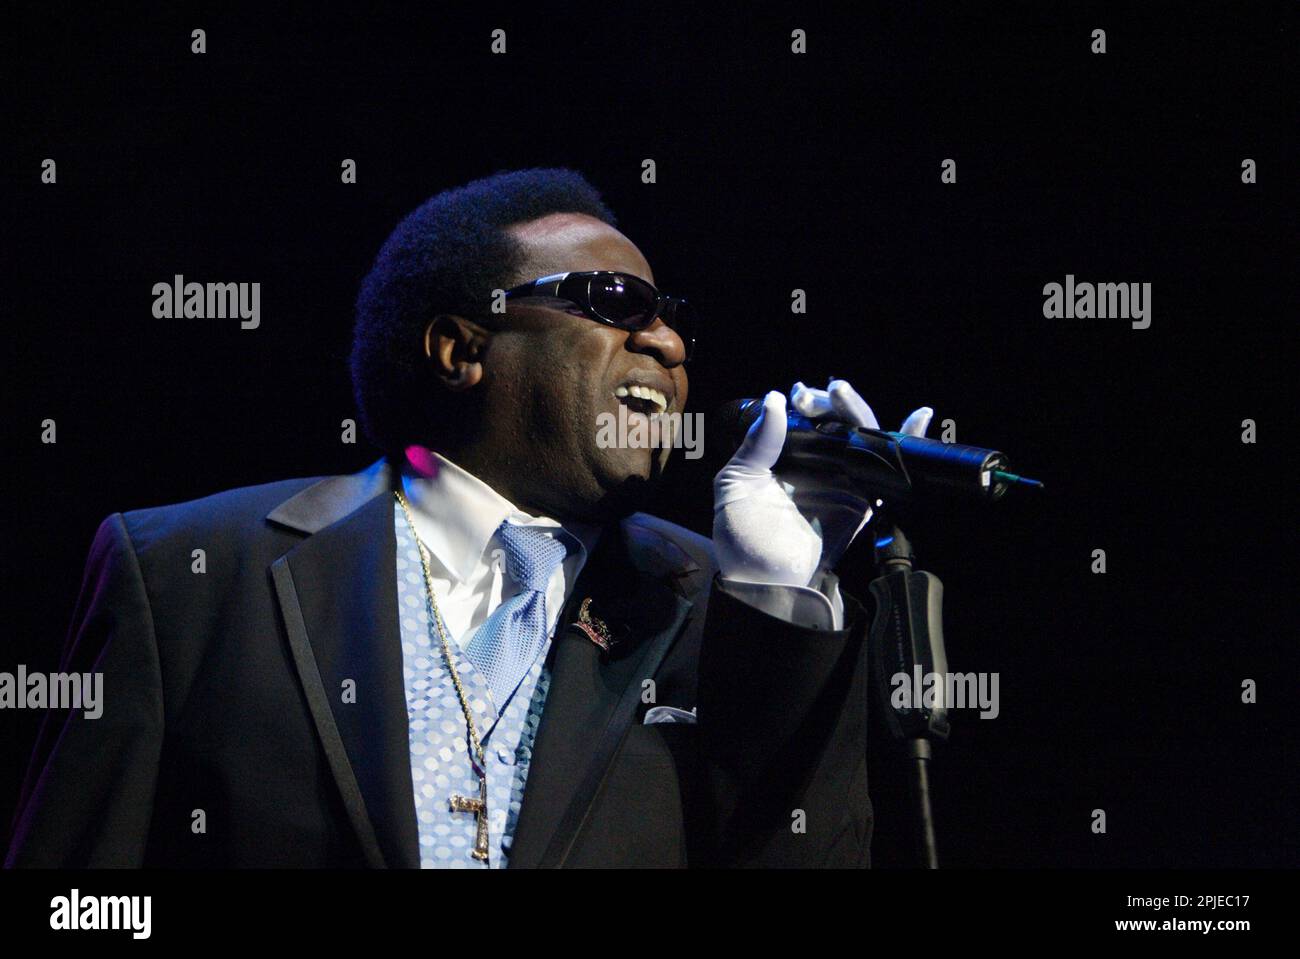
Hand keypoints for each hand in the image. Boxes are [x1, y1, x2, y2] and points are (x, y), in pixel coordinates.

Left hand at [712, 378, 932, 588]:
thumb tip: (776, 399)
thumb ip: (757, 444)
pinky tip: (917, 418)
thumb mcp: (735, 482)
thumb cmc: (742, 535)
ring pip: (861, 437)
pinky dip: (905, 441)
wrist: (765, 580)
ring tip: (844, 394)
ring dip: (859, 411)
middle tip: (828, 392)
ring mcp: (841, 480)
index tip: (799, 395)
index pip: (804, 417)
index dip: (808, 401)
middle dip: (834, 402)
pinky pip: (886, 469)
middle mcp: (815, 463)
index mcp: (784, 455)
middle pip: (836, 421)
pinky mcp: (862, 500)